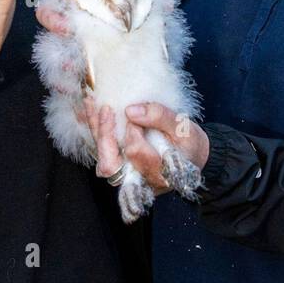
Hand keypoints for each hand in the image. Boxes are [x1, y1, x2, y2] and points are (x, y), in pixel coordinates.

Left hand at [84, 100, 208, 193]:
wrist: (193, 156)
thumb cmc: (190, 144)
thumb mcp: (184, 128)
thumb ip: (160, 117)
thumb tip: (131, 110)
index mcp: (159, 172)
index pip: (136, 152)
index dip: (133, 130)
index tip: (135, 111)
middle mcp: (139, 180)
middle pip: (110, 164)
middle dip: (104, 134)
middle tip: (105, 108)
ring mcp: (128, 177)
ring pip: (103, 160)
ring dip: (95, 131)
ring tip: (91, 103)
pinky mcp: (121, 169)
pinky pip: (103, 153)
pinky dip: (96, 131)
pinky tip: (90, 110)